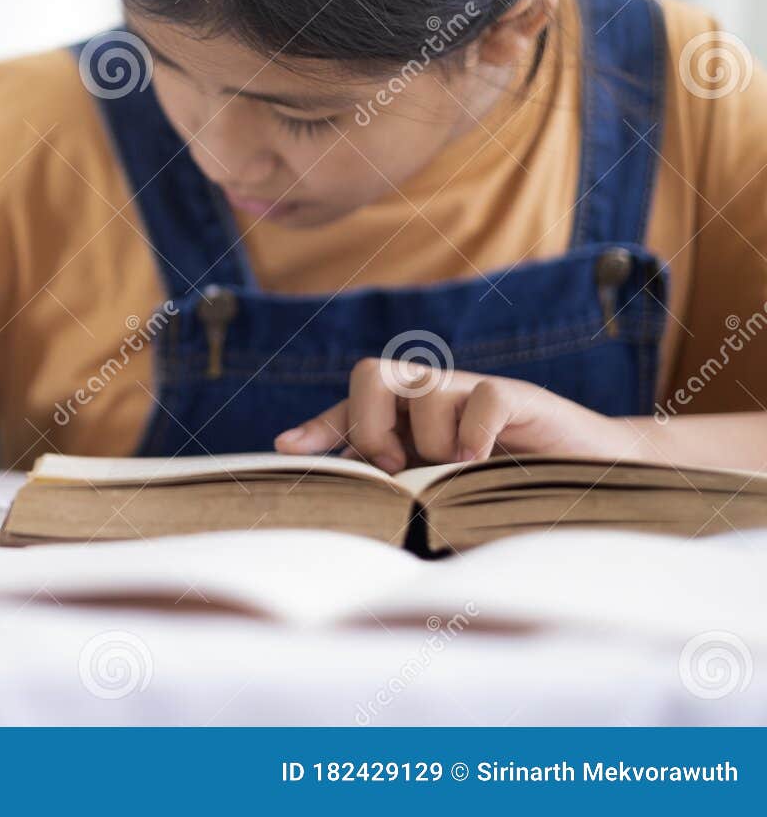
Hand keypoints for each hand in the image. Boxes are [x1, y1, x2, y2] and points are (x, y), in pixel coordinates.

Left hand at [273, 358, 651, 471]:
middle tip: (394, 465)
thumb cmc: (509, 488)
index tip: (287, 450)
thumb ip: (400, 488)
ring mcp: (473, 391)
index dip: (318, 427)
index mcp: (409, 418)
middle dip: (370, 423)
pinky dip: (472, 433)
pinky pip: (479, 398)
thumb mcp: (443, 492)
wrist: (592, 474)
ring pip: (422, 391)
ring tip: (460, 470)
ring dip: (433, 441)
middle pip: (371, 374)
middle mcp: (434, 395)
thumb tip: (347, 505)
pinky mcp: (517, 396)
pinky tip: (483, 461)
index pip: (350, 406)